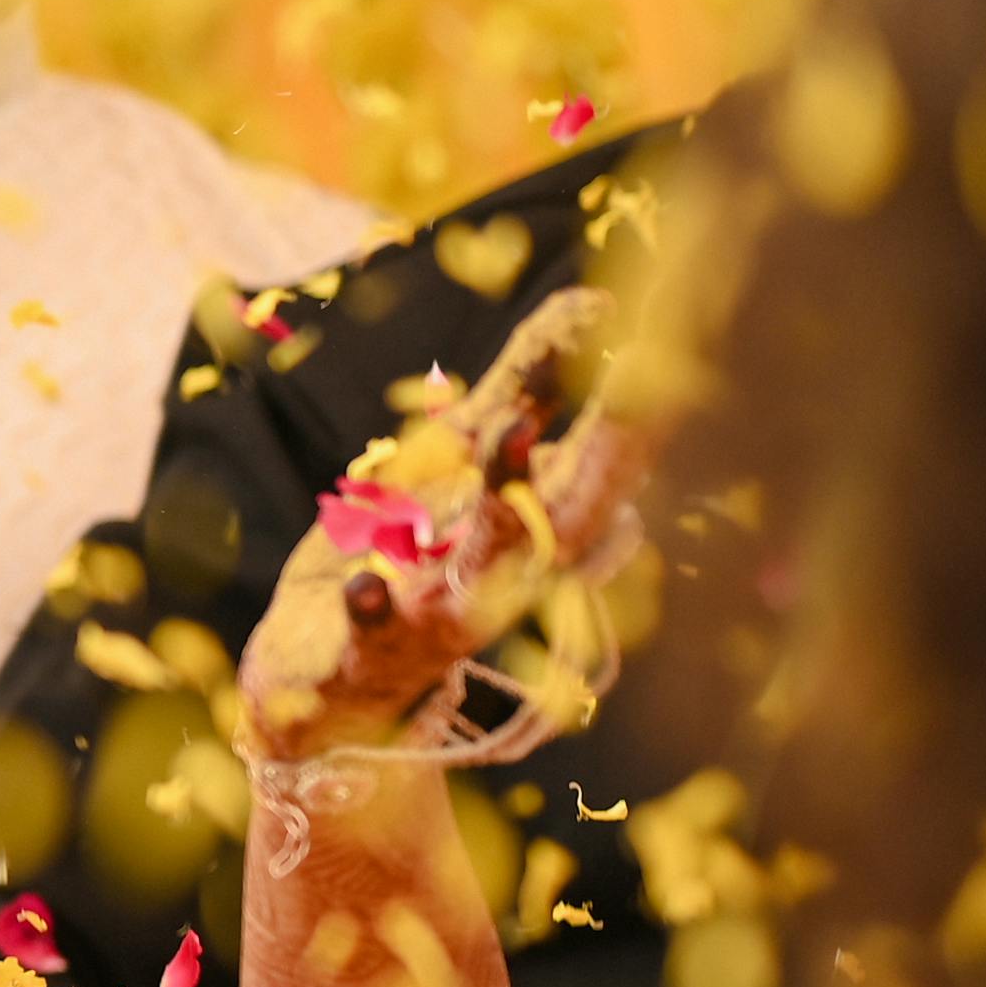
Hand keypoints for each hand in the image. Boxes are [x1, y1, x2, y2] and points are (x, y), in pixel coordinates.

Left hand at [236, 289, 646, 758]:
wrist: (324, 683)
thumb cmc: (406, 559)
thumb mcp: (460, 460)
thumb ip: (522, 388)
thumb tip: (595, 303)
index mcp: (538, 531)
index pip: (606, 470)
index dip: (637, 412)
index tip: (661, 344)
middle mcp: (506, 582)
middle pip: (572, 522)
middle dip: (606, 456)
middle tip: (636, 383)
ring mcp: (439, 622)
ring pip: (485, 578)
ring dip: (502, 521)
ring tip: (510, 450)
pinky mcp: (365, 653)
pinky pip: (373, 637)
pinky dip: (371, 612)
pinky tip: (364, 585)